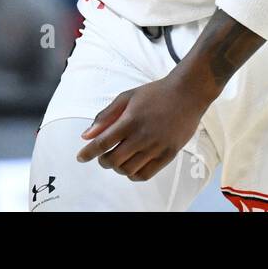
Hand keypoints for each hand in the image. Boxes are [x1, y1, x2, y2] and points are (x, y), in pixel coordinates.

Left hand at [76, 74, 211, 180]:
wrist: (187, 94)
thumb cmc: (155, 93)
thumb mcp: (126, 97)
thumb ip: (105, 116)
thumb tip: (86, 135)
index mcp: (130, 120)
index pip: (102, 142)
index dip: (88, 152)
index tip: (80, 157)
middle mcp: (143, 136)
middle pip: (113, 160)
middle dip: (102, 161)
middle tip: (102, 156)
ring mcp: (157, 147)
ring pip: (128, 170)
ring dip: (117, 168)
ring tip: (117, 159)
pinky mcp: (169, 154)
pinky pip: (146, 174)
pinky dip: (133, 175)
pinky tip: (131, 166)